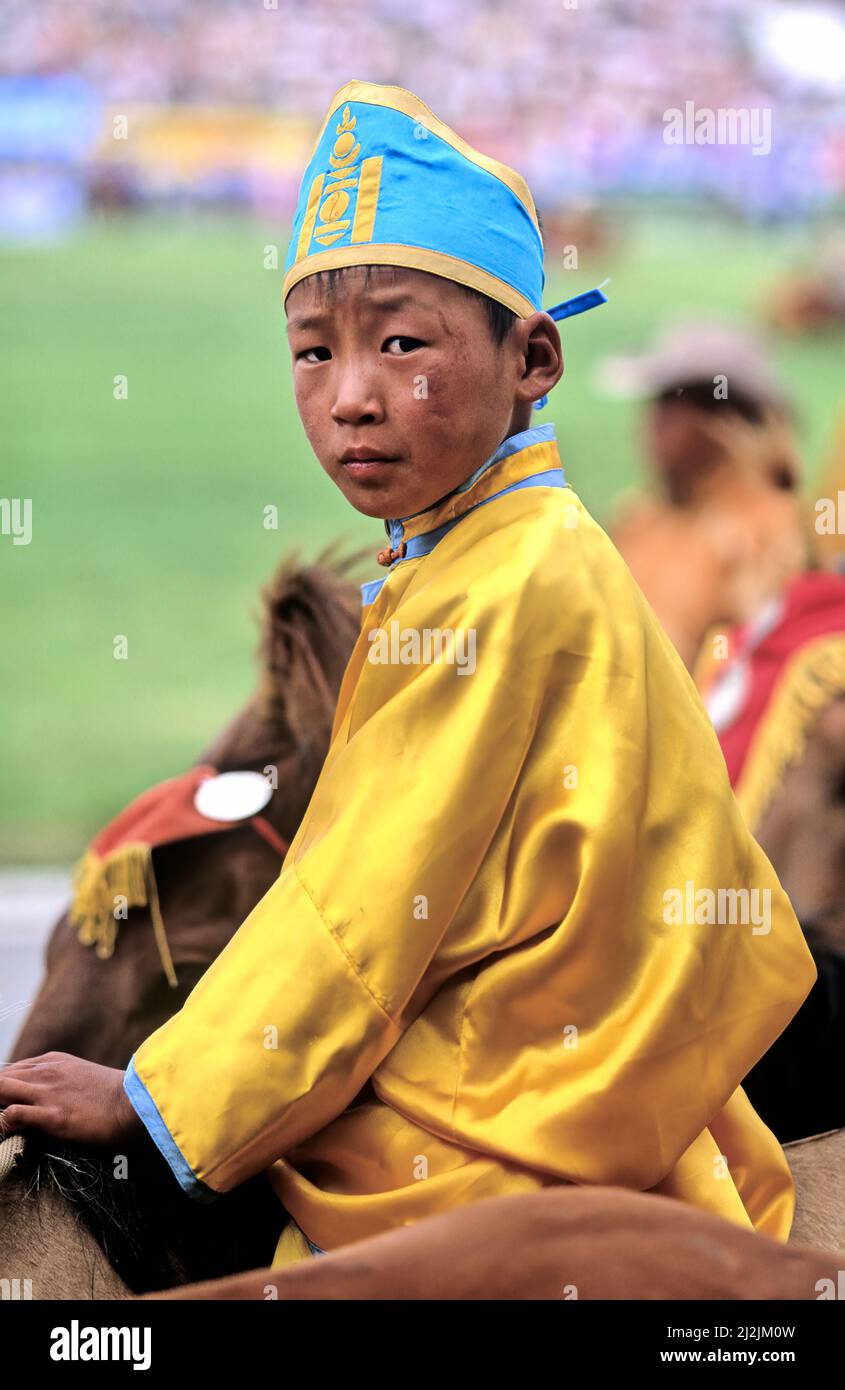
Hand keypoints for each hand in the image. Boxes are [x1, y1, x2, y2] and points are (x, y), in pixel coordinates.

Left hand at [0, 1051, 145, 1148]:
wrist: (136, 1103)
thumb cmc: (113, 1096)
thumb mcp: (82, 1076)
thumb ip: (61, 1080)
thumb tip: (48, 1095)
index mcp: (53, 1061)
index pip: (10, 1071)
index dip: (3, 1089)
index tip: (6, 1103)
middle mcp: (46, 1072)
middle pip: (1, 1079)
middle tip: (4, 1110)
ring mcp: (48, 1093)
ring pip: (0, 1090)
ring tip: (4, 1121)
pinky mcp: (53, 1115)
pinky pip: (13, 1116)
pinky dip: (4, 1123)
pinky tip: (10, 1132)